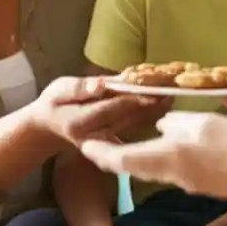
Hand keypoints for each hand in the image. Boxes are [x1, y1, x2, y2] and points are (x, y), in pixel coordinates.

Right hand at [30, 76, 171, 144]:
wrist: (52, 127)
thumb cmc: (54, 104)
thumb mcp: (58, 91)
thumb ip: (79, 88)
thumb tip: (100, 84)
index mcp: (79, 123)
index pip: (110, 109)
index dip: (131, 99)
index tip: (151, 89)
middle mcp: (96, 136)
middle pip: (128, 117)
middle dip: (150, 102)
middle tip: (171, 87)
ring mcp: (107, 141)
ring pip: (136, 123)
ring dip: (156, 109)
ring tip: (173, 92)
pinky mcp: (116, 140)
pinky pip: (137, 126)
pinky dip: (152, 114)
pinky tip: (166, 103)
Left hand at [80, 112, 226, 205]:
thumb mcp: (205, 123)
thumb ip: (178, 124)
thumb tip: (162, 126)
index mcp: (168, 157)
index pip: (121, 160)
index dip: (100, 152)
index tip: (84, 144)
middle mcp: (173, 175)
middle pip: (135, 167)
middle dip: (116, 153)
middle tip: (103, 139)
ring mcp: (190, 183)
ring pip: (156, 167)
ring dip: (140, 155)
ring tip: (133, 136)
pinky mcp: (206, 185)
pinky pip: (176, 168)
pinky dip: (164, 156)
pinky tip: (173, 143)